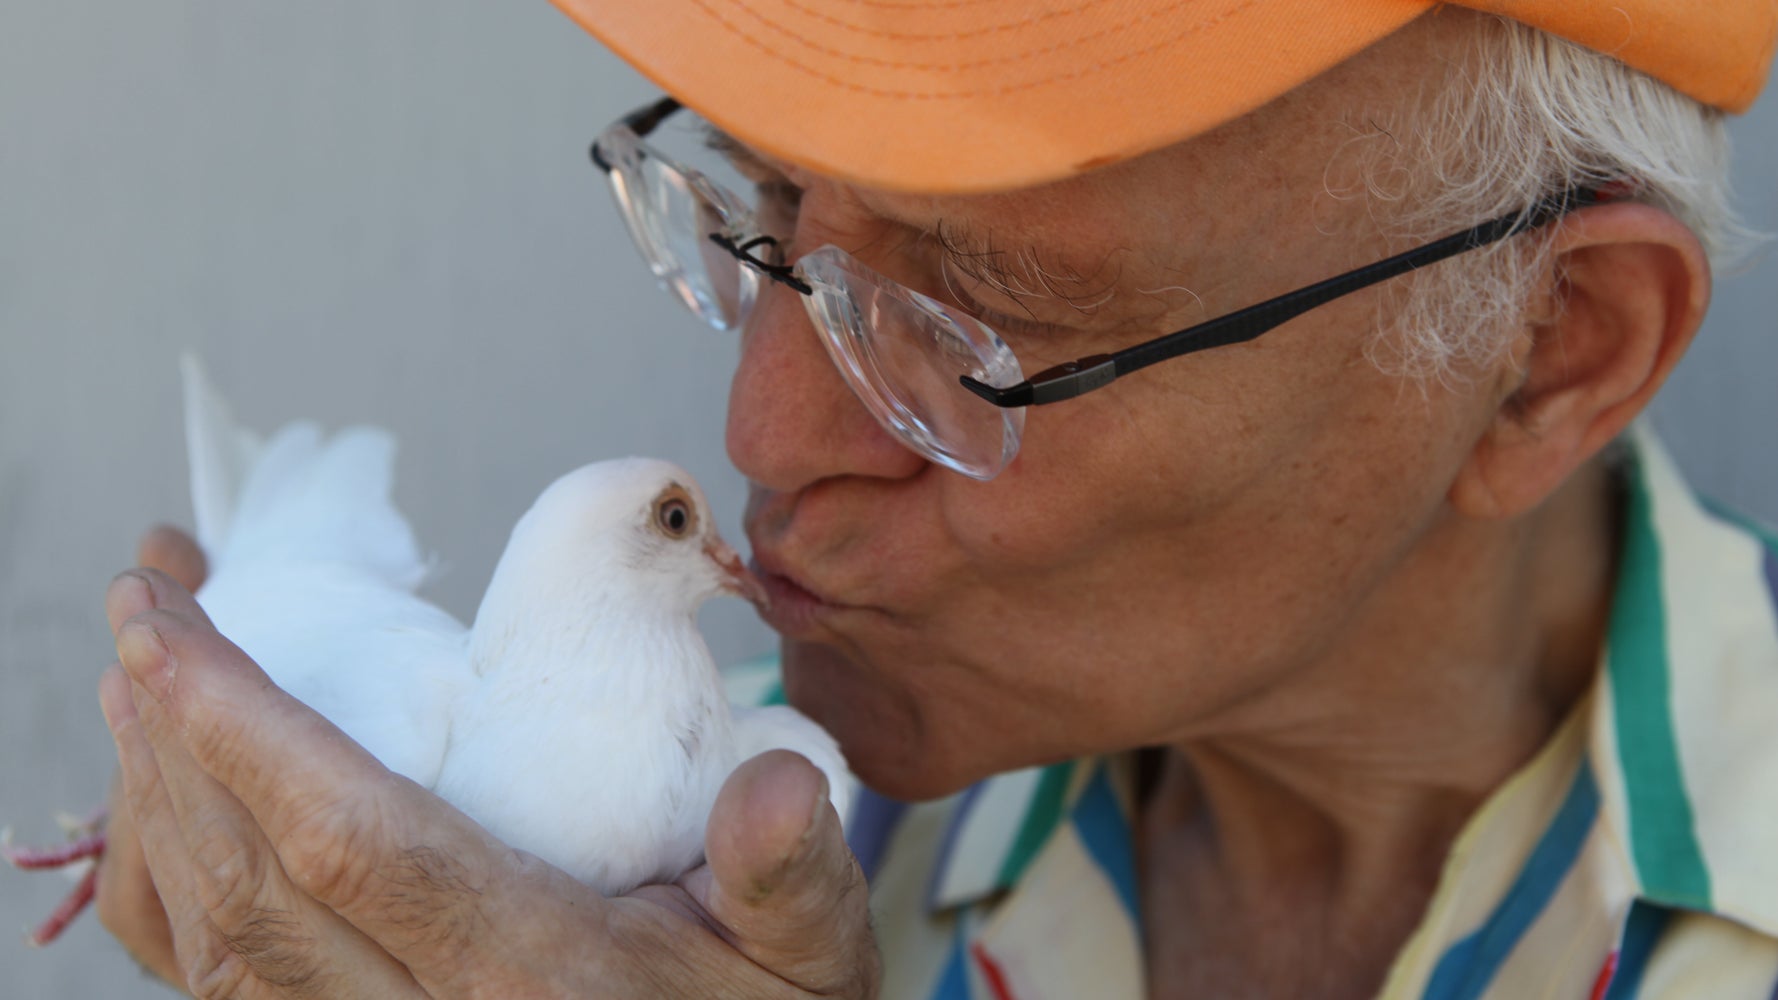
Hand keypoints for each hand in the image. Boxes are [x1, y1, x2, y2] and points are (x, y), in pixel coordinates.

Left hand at [99, 567, 879, 998]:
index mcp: (534, 976)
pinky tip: (159, 803)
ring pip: (210, 939)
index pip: (353, 843)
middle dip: (173, 731)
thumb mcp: (807, 950)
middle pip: (248, 881)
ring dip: (155, 795)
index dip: (245, 728)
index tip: (178, 624)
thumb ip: (791, 870)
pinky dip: (164, 885)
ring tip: (141, 674)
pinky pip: (217, 985)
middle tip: (147, 606)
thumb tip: (776, 784)